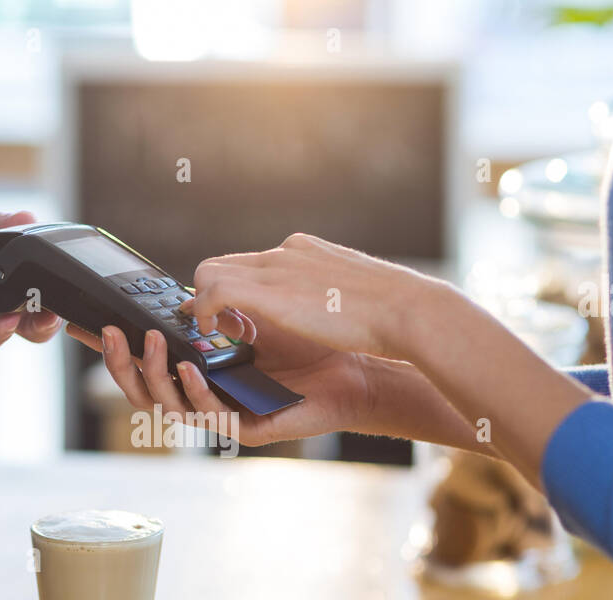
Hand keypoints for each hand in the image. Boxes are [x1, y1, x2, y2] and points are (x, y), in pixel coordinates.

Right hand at [66, 311, 376, 446]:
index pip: (142, 359)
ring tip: (151, 343)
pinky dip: (195, 391)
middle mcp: (203, 394)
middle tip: (111, 333)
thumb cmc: (310, 337)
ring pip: (167, 406)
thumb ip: (214, 305)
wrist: (357, 365)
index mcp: (197, 367)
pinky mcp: (246, 429)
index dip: (108, 346)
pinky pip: (209, 416)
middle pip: (142, 389)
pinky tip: (190, 369)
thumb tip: (178, 295)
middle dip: (119, 362)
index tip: (77, 324)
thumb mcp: (254, 309)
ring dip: (153, 374)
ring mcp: (223, 414)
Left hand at [188, 232, 450, 361]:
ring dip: (203, 305)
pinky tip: (217, 335)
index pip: (253, 261)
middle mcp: (286, 252)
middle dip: (211, 296)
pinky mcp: (269, 291)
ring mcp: (276, 268)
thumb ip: (326, 294)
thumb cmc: (394, 313)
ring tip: (213, 334)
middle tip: (215, 329)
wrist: (408, 311)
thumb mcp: (352, 294)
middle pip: (224, 263)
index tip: (233, 316)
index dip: (235, 288)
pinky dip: (205, 311)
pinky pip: (213, 291)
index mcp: (306, 251)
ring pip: (210, 272)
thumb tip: (320, 308)